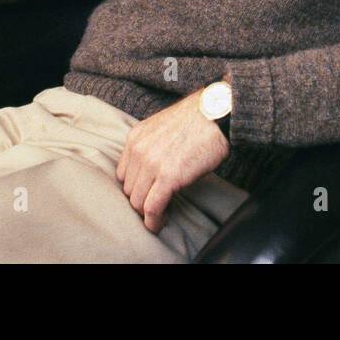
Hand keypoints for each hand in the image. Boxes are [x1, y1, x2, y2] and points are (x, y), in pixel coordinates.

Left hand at [116, 89, 229, 232]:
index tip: (147, 194)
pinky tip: (159, 224)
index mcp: (135, 138)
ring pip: (138, 202)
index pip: (123, 175)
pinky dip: (154, 221)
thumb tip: (152, 172)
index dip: (135, 188)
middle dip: (141, 201)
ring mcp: (152, 164)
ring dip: (148, 214)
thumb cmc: (197, 121)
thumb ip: (151, 147)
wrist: (216, 114)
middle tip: (156, 207)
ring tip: (160, 217)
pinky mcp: (168, 177)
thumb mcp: (162, 129)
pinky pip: (152, 207)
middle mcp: (138, 150)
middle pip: (129, 190)